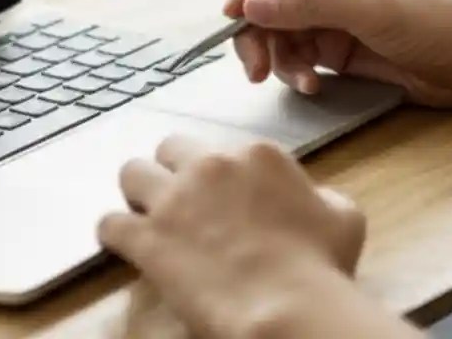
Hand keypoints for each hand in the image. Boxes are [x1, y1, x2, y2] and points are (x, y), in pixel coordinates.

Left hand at [98, 137, 374, 338]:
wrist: (287, 303)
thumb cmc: (321, 265)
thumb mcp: (343, 218)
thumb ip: (321, 196)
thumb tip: (312, 197)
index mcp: (256, 155)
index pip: (223, 150)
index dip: (221, 175)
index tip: (225, 199)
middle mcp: (209, 165)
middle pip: (170, 148)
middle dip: (172, 171)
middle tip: (180, 202)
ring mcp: (173, 199)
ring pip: (131, 173)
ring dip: (137, 194)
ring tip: (146, 216)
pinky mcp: (146, 236)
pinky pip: (108, 223)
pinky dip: (113, 233)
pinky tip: (124, 245)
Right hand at [223, 0, 451, 106]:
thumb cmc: (440, 24)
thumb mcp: (373, 9)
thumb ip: (310, 4)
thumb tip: (252, 5)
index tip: (235, 10)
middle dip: (255, 28)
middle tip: (252, 64)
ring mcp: (330, 13)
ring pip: (275, 29)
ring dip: (274, 56)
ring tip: (295, 80)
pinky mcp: (334, 47)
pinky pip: (294, 55)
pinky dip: (294, 71)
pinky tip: (312, 85)